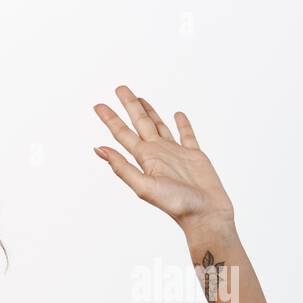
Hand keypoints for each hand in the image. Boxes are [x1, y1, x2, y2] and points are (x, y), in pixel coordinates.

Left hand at [92, 85, 235, 234]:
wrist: (205, 213)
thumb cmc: (175, 204)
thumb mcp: (143, 186)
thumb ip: (122, 168)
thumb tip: (99, 149)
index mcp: (144, 159)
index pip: (123, 134)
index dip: (110, 119)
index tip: (98, 105)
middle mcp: (157, 153)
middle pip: (140, 123)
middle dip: (129, 106)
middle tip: (119, 88)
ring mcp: (175, 153)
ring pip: (160, 126)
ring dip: (150, 112)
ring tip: (140, 99)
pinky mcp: (195, 155)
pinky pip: (187, 135)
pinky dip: (182, 124)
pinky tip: (177, 114)